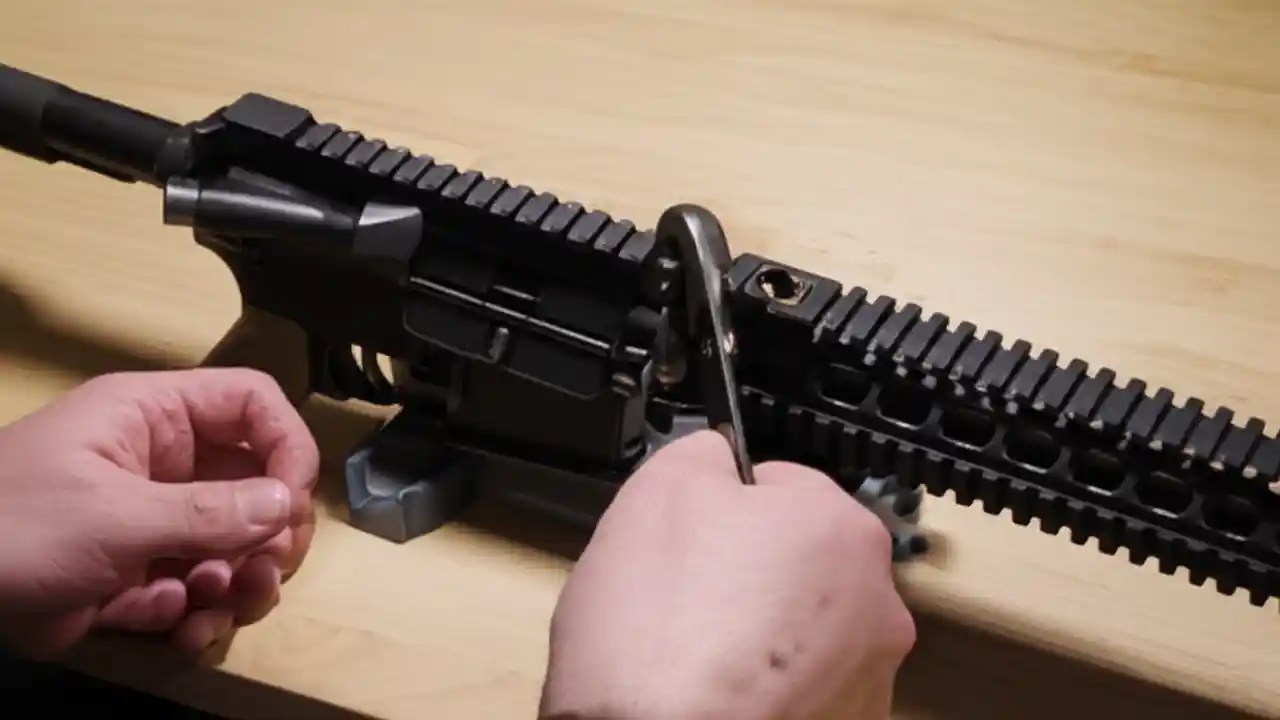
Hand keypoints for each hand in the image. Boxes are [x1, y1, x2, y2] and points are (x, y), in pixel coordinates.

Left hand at [0, 368, 318, 657]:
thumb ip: (208, 512)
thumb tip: (287, 506)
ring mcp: (151, 520)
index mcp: (154, 417)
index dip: (286, 446)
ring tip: (217, 606)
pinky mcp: (136, 574)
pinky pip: (195, 588)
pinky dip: (196, 612)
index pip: (251, 404)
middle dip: (268, 532)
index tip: (293, 503)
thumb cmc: (13, 528)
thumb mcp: (113, 516)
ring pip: (233, 543)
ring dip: (238, 580)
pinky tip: (172, 624)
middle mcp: (163, 463)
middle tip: (263, 571)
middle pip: (257, 482)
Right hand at [539, 430, 914, 718]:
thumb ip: (702, 453)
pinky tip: (716, 694)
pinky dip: (766, 689)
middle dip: (746, 570)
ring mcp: (867, 678)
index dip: (720, 507)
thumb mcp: (657, 493)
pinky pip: (802, 689)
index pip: (780, 486)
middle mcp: (876, 603)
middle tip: (686, 595)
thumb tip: (716, 453)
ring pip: (803, 628)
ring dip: (759, 632)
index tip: (691, 536)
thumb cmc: (657, 641)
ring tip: (694, 654)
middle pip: (799, 559)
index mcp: (839, 529)